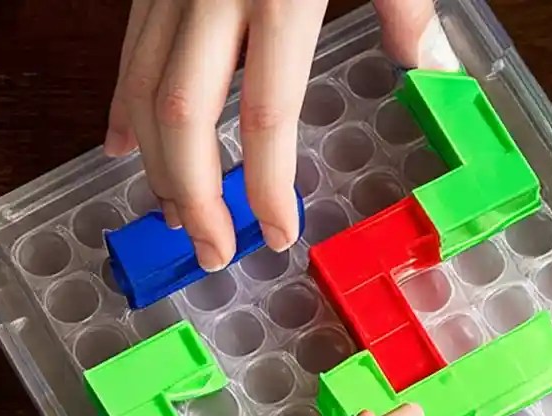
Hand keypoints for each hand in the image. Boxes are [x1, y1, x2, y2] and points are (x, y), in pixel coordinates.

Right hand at [105, 0, 460, 270]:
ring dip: (152, 161)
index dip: (265, 184)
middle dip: (192, 193)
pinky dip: (121, 100)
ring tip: (170, 216)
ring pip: (141, 85)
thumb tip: (431, 67)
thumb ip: (405, 5)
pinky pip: (126, 46)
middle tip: (211, 254)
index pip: (265, 113)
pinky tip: (120, 143)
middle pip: (184, 113)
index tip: (279, 232)